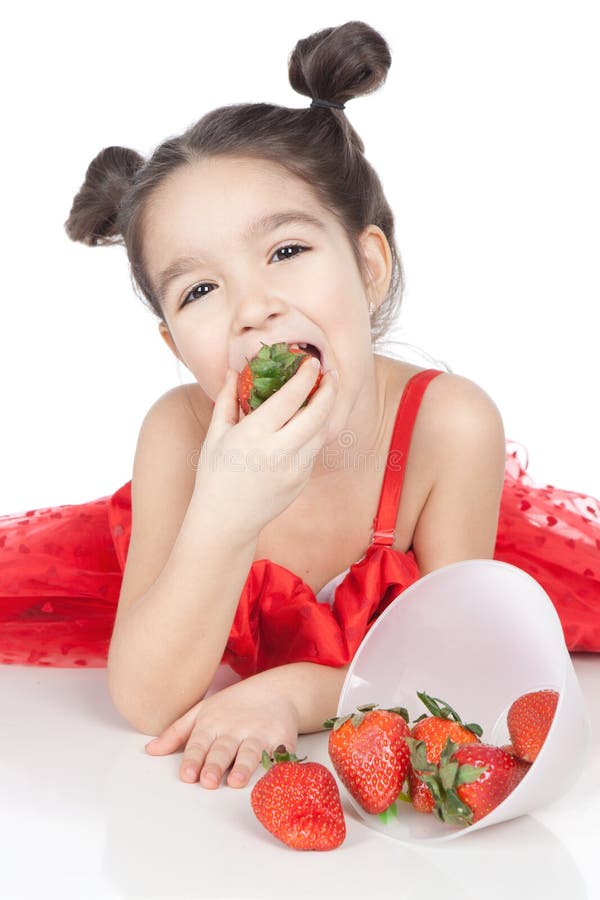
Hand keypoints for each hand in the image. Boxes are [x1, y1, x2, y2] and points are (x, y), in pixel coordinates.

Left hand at [144, 674, 299, 788]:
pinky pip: (279, 755)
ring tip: (235, 781)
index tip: (187, 775)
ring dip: (243, 767)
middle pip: (223, 750)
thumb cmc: (234, 706)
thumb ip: (177, 733)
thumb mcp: (203, 712)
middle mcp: (235, 729)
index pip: (200, 743)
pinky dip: (276, 765)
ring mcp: (260, 734)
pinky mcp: (282, 740)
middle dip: (215, 765)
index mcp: (212, 723)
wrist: (277, 690)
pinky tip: (272, 775)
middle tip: (207, 781)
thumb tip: (150, 750)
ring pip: (250, 753)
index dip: (193, 759)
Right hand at [194, 361, 337, 541]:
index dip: (306, 377)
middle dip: (330, 390)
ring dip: (327, 411)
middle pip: (317, 414)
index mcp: (254, 436)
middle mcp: (278, 452)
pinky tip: (309, 422)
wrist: (225, 521)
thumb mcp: (215, 435)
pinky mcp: (301, 481)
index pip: (289, 398)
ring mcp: (294, 469)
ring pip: (321, 433)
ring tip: (326, 393)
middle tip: (332, 373)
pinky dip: (314, 433)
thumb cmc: (214, 475)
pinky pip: (313, 450)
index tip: (312, 361)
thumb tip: (232, 370)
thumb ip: (226, 400)